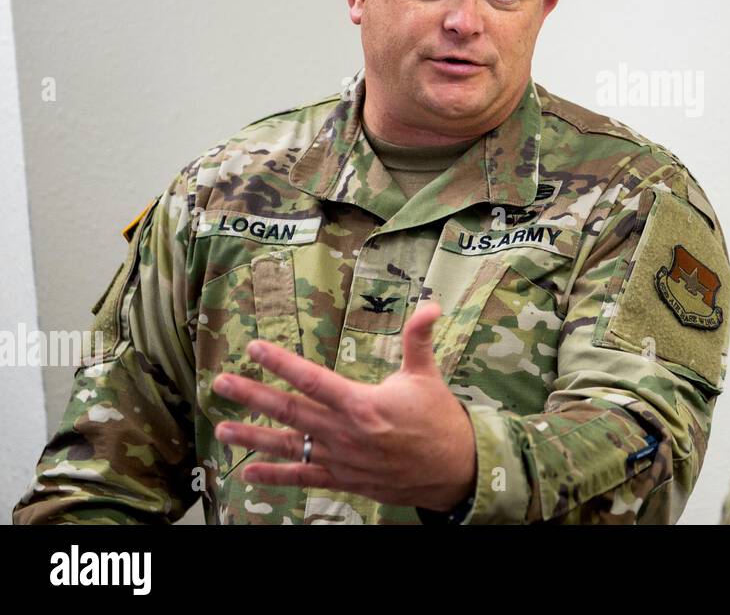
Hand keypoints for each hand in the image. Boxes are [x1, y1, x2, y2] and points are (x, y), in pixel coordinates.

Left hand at [211, 302, 475, 511]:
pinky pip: (303, 477)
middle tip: (220, 384)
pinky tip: (249, 473)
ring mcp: (341, 459)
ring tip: (221, 429)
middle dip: (252, 396)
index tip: (254, 349)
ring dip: (252, 438)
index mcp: (362, 403)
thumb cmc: (439, 419)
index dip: (281, 363)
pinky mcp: (344, 479)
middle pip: (289, 411)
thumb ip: (419, 338)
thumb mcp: (427, 375)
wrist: (454, 470)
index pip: (312, 379)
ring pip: (288, 445)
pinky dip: (275, 477)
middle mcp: (344, 432)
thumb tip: (430, 305)